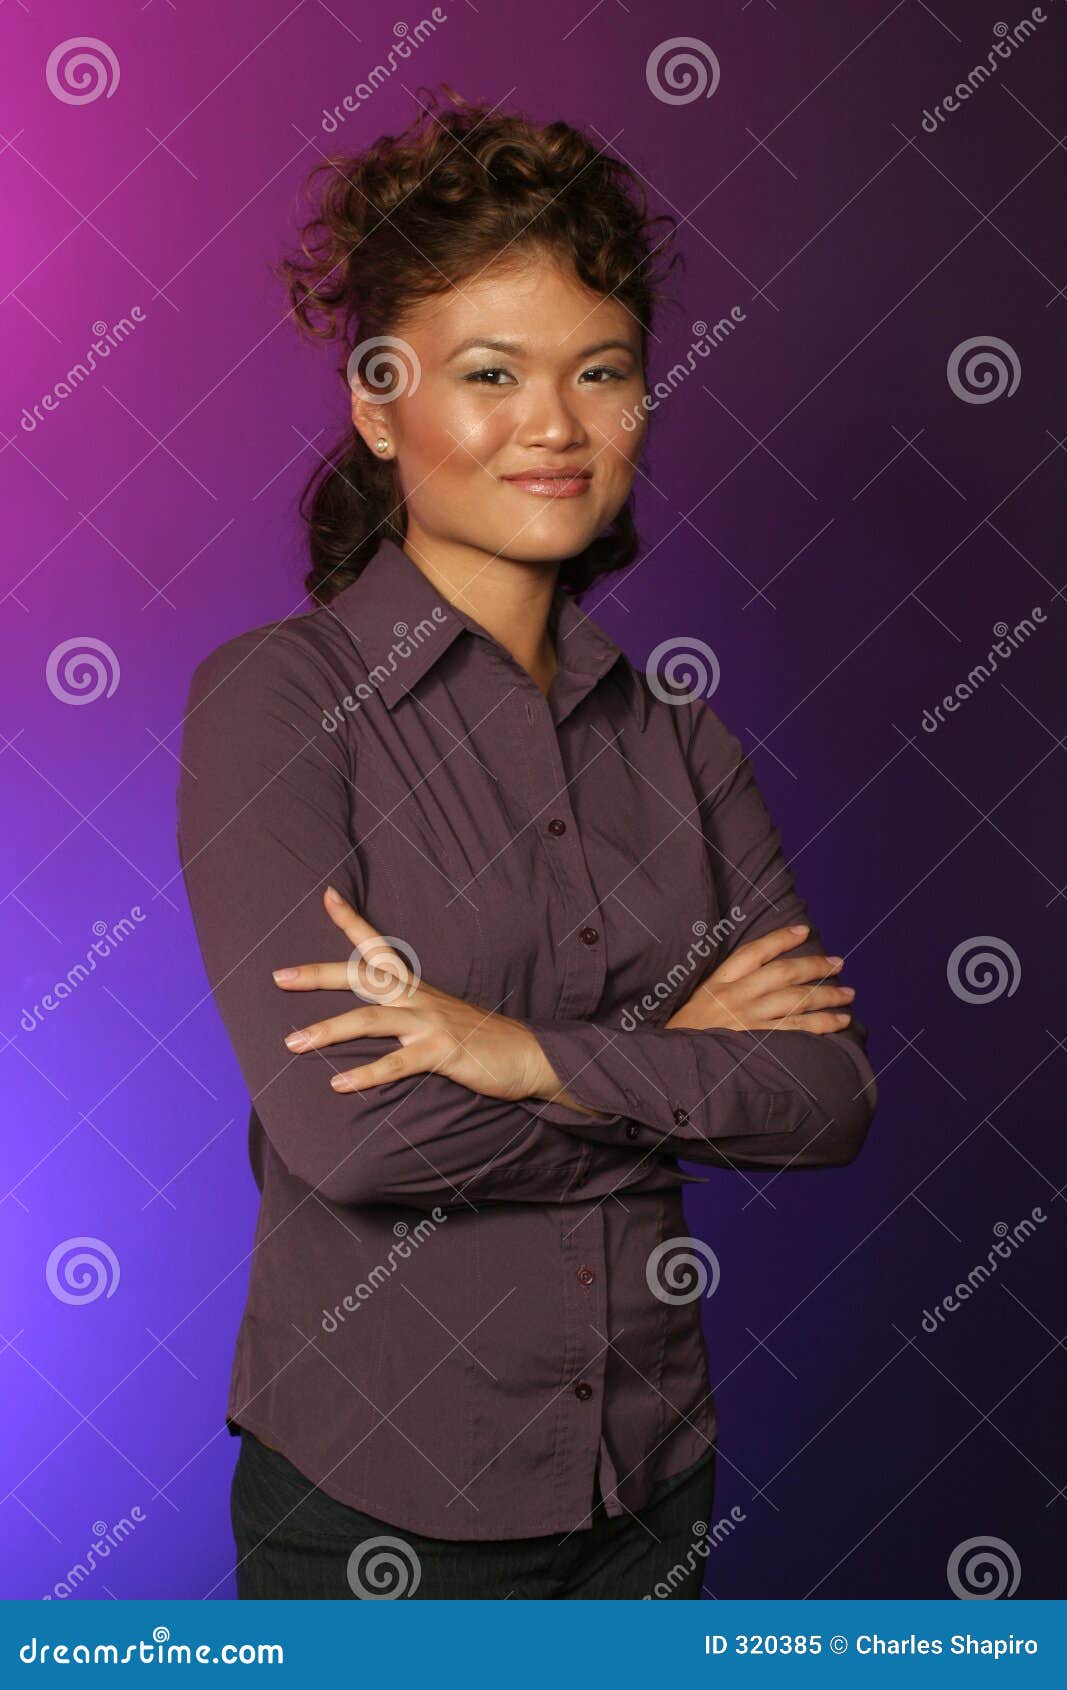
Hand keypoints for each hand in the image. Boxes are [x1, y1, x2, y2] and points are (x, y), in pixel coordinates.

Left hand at [273, 885, 563, 1103]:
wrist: (530, 1056)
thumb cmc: (482, 1039)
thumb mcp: (442, 1016)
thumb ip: (409, 1014)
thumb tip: (377, 1019)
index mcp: (418, 987)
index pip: (379, 946)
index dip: (352, 921)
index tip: (326, 895)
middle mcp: (419, 998)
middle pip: (361, 977)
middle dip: (318, 975)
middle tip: (279, 977)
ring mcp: (430, 1024)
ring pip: (370, 1021)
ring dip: (327, 1031)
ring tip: (292, 1043)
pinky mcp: (441, 1053)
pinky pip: (396, 1063)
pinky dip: (365, 1073)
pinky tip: (339, 1085)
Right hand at [665, 923, 855, 1033]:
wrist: (670, 1067)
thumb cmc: (686, 1036)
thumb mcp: (699, 1003)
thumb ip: (726, 989)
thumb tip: (762, 978)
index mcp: (718, 983)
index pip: (753, 952)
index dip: (780, 939)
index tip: (803, 931)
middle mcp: (734, 996)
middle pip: (782, 974)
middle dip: (814, 966)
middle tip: (839, 963)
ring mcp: (746, 1020)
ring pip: (795, 1000)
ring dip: (826, 995)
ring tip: (848, 993)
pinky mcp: (756, 1044)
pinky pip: (796, 1030)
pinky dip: (821, 1024)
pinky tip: (840, 1022)